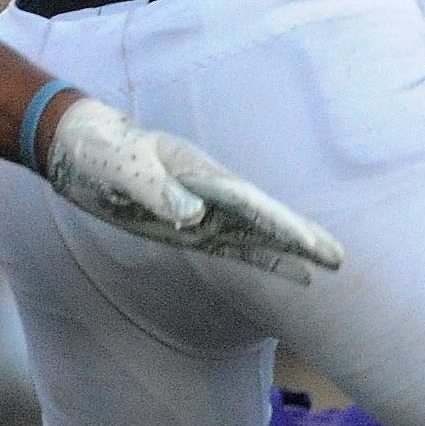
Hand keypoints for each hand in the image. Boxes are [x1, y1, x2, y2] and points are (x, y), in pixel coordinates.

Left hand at [38, 95, 346, 281]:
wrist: (85, 150)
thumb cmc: (104, 152)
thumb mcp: (124, 169)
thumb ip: (157, 190)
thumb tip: (194, 213)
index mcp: (201, 173)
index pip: (247, 201)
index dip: (277, 222)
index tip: (305, 242)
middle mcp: (213, 194)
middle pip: (266, 217)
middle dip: (302, 236)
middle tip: (339, 256)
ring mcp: (208, 213)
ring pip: (260, 235)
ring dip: (294, 249)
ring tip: (333, 264)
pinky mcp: (196, 231)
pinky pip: (239, 250)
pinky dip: (268, 261)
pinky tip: (297, 274)